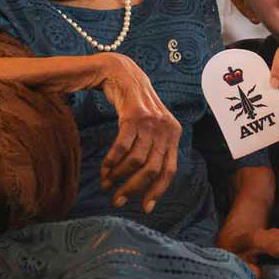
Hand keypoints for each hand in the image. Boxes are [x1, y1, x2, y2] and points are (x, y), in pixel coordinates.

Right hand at [97, 53, 180, 212]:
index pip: (169, 170)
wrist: (122, 71)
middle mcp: (166, 127)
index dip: (157, 191)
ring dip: (118, 176)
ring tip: (106, 182)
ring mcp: (151, 121)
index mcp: (174, 132)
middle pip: (151, 170)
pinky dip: (112, 161)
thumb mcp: (152, 122)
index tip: (145, 207)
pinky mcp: (134, 115)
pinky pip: (122, 147)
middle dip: (133, 188)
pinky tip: (104, 168)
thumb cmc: (134, 101)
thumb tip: (149, 178)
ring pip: (136, 161)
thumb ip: (155, 144)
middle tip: (118, 199)